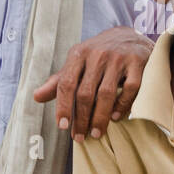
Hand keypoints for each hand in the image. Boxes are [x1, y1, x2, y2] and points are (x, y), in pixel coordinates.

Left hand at [33, 26, 151, 141]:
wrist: (130, 36)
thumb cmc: (99, 55)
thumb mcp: (77, 63)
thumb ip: (59, 81)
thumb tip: (36, 97)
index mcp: (79, 54)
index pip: (66, 83)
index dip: (63, 106)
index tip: (62, 126)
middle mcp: (97, 54)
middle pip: (86, 92)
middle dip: (81, 118)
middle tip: (80, 137)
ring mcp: (118, 58)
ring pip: (106, 93)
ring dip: (100, 117)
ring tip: (96, 133)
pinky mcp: (137, 62)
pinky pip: (130, 88)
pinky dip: (122, 105)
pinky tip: (116, 117)